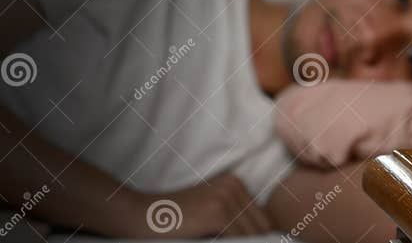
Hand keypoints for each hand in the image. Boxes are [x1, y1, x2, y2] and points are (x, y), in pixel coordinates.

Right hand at [129, 173, 271, 237]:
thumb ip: (234, 221)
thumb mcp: (208, 215)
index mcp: (234, 183)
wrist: (138, 216)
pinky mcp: (217, 212)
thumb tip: (265, 238)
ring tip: (221, 242)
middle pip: (262, 226)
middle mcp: (234, 184)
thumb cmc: (172, 221)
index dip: (261, 238)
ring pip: (252, 235)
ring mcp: (226, 196)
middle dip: (256, 242)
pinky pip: (239, 238)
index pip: (263, 219)